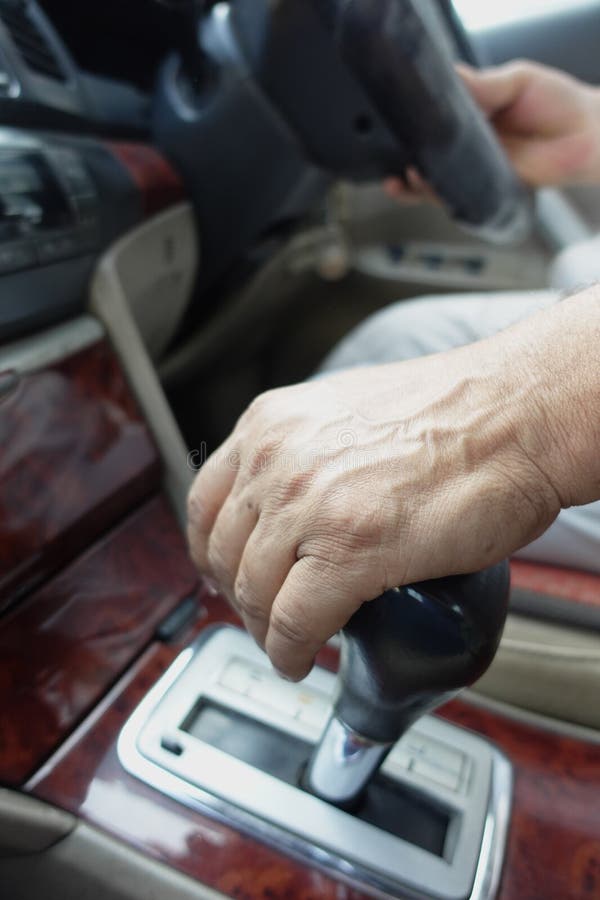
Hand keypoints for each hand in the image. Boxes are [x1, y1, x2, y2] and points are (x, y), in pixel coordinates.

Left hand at [187, 311, 578, 680]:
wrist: (517, 415)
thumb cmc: (458, 413)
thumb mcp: (348, 412)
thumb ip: (309, 449)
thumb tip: (300, 496)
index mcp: (272, 424)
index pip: (206, 501)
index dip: (215, 550)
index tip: (227, 571)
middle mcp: (276, 461)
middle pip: (224, 553)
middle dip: (239, 595)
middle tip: (261, 615)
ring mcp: (307, 507)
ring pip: (253, 593)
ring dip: (264, 629)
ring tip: (285, 642)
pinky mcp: (347, 554)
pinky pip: (293, 623)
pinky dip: (289, 652)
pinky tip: (300, 660)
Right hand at [386, 60, 599, 199]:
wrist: (588, 135)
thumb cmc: (559, 103)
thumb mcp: (516, 81)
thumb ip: (482, 84)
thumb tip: (450, 75)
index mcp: (474, 117)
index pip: (434, 124)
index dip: (412, 128)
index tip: (393, 126)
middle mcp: (471, 148)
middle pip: (428, 158)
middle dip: (404, 162)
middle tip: (391, 158)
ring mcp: (478, 172)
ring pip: (437, 183)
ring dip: (417, 183)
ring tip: (406, 176)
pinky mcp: (488, 193)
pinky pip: (458, 200)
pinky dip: (440, 196)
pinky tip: (427, 188)